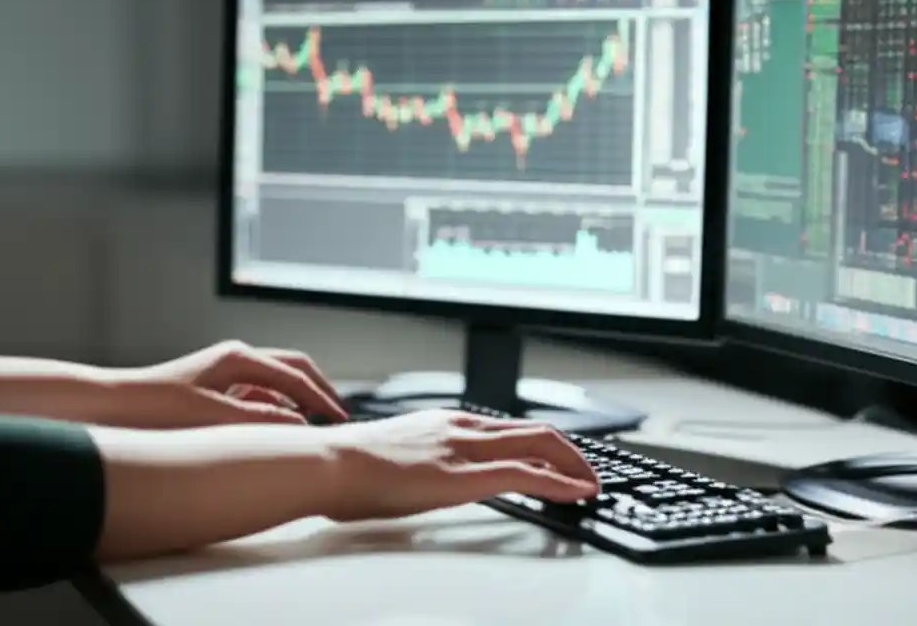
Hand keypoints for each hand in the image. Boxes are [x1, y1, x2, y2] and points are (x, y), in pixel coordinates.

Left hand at [109, 341, 348, 427]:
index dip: (322, 400)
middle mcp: (237, 356)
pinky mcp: (217, 384)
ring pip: (277, 379)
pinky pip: (259, 390)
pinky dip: (277, 404)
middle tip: (338, 415)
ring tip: (314, 423)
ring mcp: (226, 368)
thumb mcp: (213, 416)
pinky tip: (278, 426)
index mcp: (240, 358)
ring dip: (299, 398)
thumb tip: (299, 423)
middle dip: (319, 390)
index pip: (297, 378)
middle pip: (294, 367)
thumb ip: (259, 418)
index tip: (341, 421)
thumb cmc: (157, 408)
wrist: (114, 404)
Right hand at [320, 409, 599, 521]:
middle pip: (535, 431)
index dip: (544, 442)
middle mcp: (462, 427)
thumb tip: (426, 477)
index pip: (510, 427)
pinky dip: (559, 483)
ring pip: (539, 445)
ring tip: (590, 484)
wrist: (326, 463)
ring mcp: (464, 448)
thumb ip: (422, 460)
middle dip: (570, 452)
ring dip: (572, 465)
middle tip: (588, 472)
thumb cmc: (347, 467)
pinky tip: (575, 494)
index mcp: (446, 422)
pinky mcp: (462, 475)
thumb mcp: (397, 455)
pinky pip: (525, 475)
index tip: (561, 458)